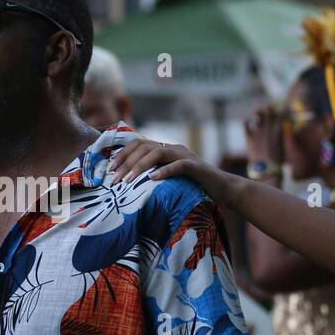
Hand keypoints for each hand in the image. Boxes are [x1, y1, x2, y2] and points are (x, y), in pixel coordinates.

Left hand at [107, 138, 240, 207]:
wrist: (225, 190)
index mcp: (166, 149)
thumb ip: (154, 177)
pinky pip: (178, 165)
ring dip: (139, 166)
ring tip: (127, 181)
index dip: (122, 154)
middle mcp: (174, 148)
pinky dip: (164, 171)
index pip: (138, 144)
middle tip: (114, 179)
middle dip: (125, 162)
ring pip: (157, 152)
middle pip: (143, 146)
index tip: (108, 169)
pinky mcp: (196, 166)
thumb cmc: (195, 188)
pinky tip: (152, 179)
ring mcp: (185, 155)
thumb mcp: (170, 181)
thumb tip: (128, 186)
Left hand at [245, 103, 283, 163]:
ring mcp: (259, 132)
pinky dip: (246, 120)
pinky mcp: (250, 137)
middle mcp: (269, 128)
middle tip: (266, 109)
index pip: (283, 111)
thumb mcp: (282, 146)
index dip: (283, 108)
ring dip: (256, 111)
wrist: (268, 171)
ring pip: (256, 112)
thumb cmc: (277, 161)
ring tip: (256, 114)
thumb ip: (279, 135)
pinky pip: (245, 122)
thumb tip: (279, 127)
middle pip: (268, 108)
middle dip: (267, 106)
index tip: (282, 108)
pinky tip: (248, 121)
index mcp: (280, 129)